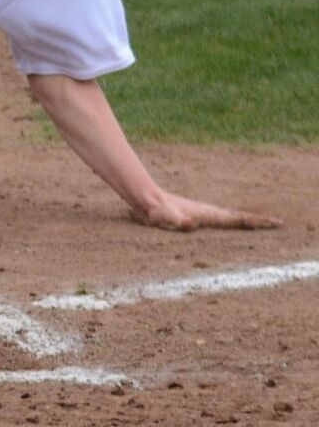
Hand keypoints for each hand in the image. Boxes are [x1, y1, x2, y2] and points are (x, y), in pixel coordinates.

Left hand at [135, 190, 283, 231]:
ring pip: (232, 218)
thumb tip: (188, 223)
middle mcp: (210, 213)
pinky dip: (235, 223)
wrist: (146, 201)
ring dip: (249, 222)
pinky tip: (237, 226)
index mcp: (209, 215)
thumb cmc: (157, 212)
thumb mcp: (167, 218)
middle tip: (280, 223)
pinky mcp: (198, 217)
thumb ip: (176, 221)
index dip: (257, 223)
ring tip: (265, 224)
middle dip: (259, 222)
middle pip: (240, 218)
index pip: (238, 220)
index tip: (276, 223)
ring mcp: (205, 214)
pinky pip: (221, 221)